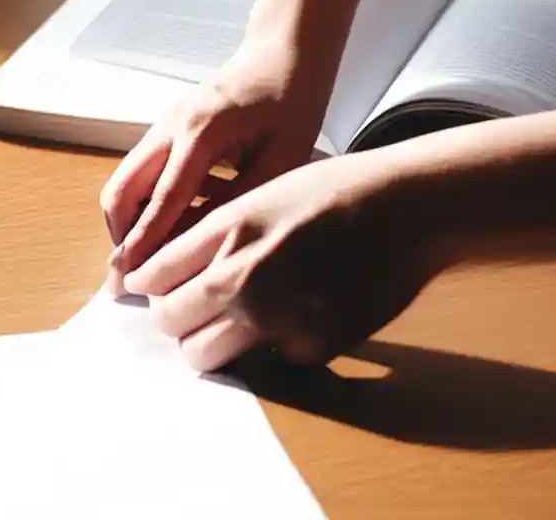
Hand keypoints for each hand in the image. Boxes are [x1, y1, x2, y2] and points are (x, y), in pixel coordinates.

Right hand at [100, 39, 336, 291]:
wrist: (281, 52)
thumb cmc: (291, 103)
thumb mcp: (282, 158)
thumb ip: (242, 200)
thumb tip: (205, 247)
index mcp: (199, 134)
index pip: (161, 201)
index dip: (142, 244)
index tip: (125, 279)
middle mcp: (168, 128)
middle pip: (120, 191)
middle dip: (120, 237)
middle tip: (127, 276)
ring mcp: (161, 127)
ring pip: (125, 184)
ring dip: (129, 222)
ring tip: (147, 260)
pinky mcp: (165, 130)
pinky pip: (141, 175)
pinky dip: (144, 206)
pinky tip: (171, 229)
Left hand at [120, 150, 440, 371]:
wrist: (408, 209)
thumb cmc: (335, 194)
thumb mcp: (261, 195)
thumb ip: (214, 235)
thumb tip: (168, 271)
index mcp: (225, 230)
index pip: (153, 274)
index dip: (147, 286)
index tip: (151, 290)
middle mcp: (242, 275)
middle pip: (169, 320)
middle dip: (174, 317)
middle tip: (190, 311)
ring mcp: (274, 316)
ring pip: (202, 354)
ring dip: (207, 343)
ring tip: (229, 325)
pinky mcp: (309, 345)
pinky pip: (266, 361)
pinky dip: (274, 347)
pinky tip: (298, 317)